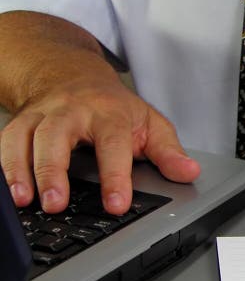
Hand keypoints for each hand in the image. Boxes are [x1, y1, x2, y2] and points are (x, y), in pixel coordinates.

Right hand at [0, 54, 199, 214]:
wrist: (74, 75)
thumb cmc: (115, 107)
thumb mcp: (150, 124)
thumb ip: (168, 152)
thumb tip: (190, 172)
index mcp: (109, 113)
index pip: (113, 145)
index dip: (116, 176)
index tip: (117, 205)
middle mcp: (71, 111)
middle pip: (57, 136)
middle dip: (53, 170)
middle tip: (55, 204)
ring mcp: (42, 115)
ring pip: (24, 137)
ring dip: (20, 170)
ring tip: (25, 201)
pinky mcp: (20, 121)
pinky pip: (5, 142)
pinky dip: (3, 167)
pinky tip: (8, 192)